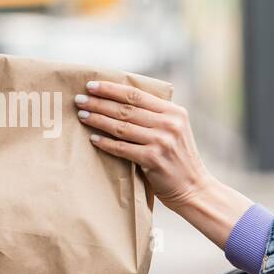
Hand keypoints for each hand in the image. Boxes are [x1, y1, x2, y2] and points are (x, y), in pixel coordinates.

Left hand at [76, 80, 253, 247]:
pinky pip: (122, 148)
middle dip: (100, 103)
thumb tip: (119, 101)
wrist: (194, 188)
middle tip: (80, 100)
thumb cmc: (178, 158)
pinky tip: (92, 139)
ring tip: (82, 115)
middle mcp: (169, 123)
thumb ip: (155, 117)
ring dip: (98, 120)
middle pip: (126, 109)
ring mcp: (162, 141)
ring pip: (121, 126)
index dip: (112, 89)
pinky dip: (105, 143)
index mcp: (174, 112)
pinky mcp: (153, 159)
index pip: (137, 95)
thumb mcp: (174, 130)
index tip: (92, 85)